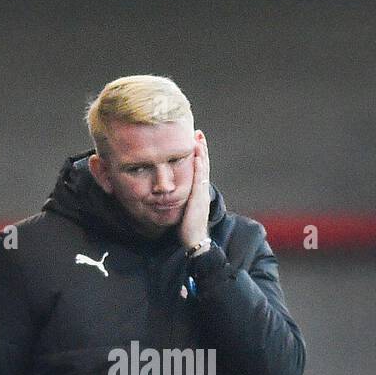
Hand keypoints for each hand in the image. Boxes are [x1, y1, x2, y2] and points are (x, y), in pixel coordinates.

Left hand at [178, 130, 210, 248]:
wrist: (195, 240)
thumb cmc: (187, 227)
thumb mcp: (184, 209)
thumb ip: (182, 199)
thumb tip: (172, 194)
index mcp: (198, 191)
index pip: (199, 169)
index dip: (198, 155)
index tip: (195, 141)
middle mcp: (202, 190)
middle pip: (203, 164)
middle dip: (201, 148)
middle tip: (198, 133)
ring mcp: (201, 192)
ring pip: (203, 168)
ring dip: (201, 152)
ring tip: (198, 139)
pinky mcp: (199, 197)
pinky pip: (199, 178)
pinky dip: (200, 165)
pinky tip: (198, 155)